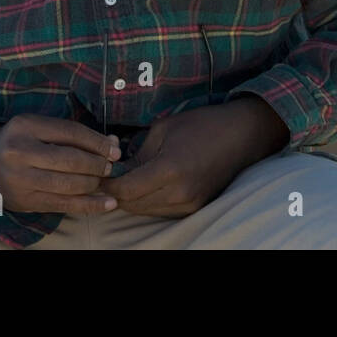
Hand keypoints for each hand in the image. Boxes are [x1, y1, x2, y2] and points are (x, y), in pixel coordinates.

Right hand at [0, 114, 122, 214]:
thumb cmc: (20, 141)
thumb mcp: (39, 128)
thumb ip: (73, 134)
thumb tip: (112, 143)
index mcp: (25, 126)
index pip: (71, 133)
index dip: (97, 142)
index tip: (114, 149)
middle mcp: (19, 152)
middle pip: (71, 160)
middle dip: (97, 164)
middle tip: (110, 166)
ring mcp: (20, 179)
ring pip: (69, 184)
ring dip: (94, 184)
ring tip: (103, 180)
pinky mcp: (24, 201)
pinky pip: (64, 205)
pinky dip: (90, 205)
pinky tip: (108, 204)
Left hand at [98, 98, 289, 216]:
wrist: (242, 135)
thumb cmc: (201, 124)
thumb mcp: (163, 129)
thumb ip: (137, 154)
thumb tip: (114, 169)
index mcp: (170, 169)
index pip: (124, 190)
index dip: (105, 184)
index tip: (95, 173)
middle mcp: (180, 193)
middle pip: (131, 205)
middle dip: (113, 193)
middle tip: (102, 176)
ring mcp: (190, 204)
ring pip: (144, 211)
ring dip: (129, 199)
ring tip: (120, 179)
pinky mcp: (195, 208)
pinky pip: (160, 211)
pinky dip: (146, 201)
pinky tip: (141, 184)